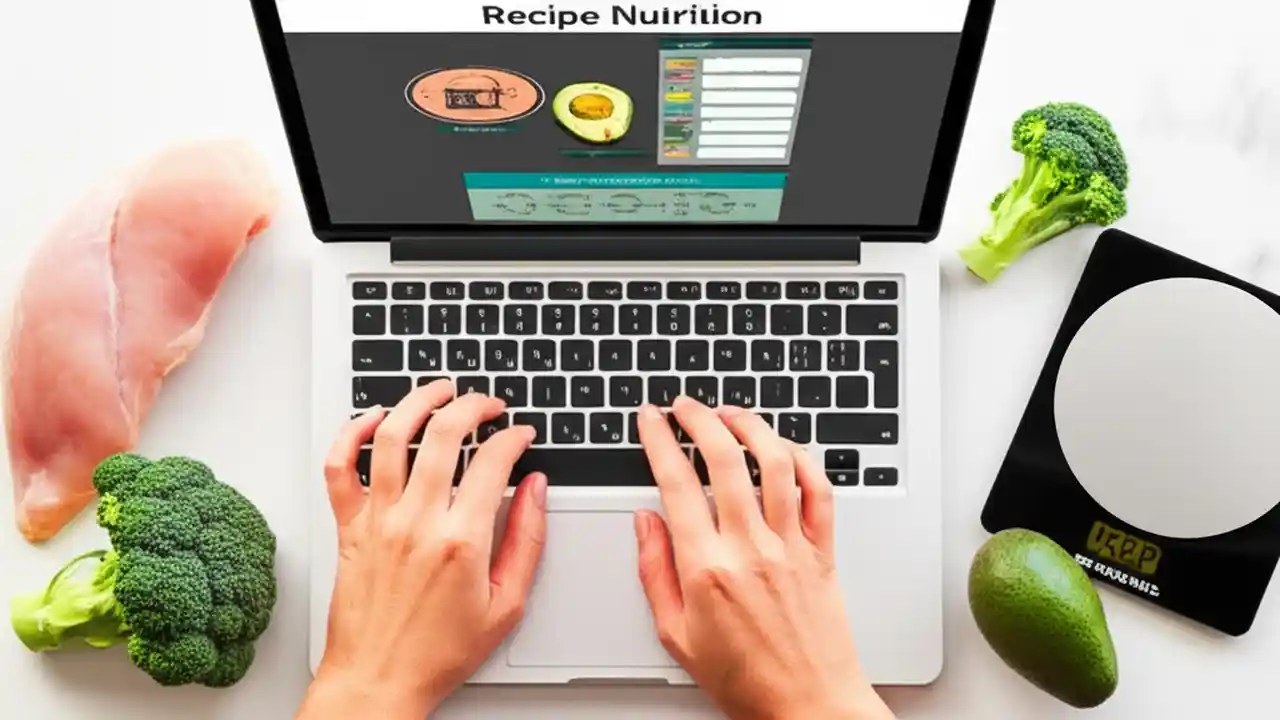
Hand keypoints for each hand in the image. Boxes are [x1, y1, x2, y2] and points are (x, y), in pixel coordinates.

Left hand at [296, 381, 546, 718]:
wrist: (378, 680)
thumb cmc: (438, 652)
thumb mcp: (506, 604)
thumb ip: (527, 539)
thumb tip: (537, 490)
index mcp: (462, 541)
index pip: (493, 461)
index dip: (514, 437)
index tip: (521, 435)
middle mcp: (417, 522)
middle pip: (445, 433)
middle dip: (474, 405)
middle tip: (488, 404)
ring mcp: (378, 520)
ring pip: (393, 435)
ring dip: (418, 401)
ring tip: (439, 390)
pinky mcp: (349, 527)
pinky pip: (340, 466)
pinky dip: (352, 433)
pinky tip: (373, 419)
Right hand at [634, 398, 893, 719]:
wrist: (808, 706)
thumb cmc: (745, 680)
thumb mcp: (676, 635)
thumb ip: (655, 572)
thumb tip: (645, 522)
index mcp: (707, 569)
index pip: (676, 483)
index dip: (659, 440)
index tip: (650, 419)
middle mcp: (751, 549)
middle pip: (725, 458)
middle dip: (699, 418)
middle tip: (684, 404)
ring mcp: (791, 546)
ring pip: (775, 462)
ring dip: (750, 426)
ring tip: (730, 413)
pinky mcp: (823, 552)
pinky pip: (819, 491)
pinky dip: (803, 459)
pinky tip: (783, 447)